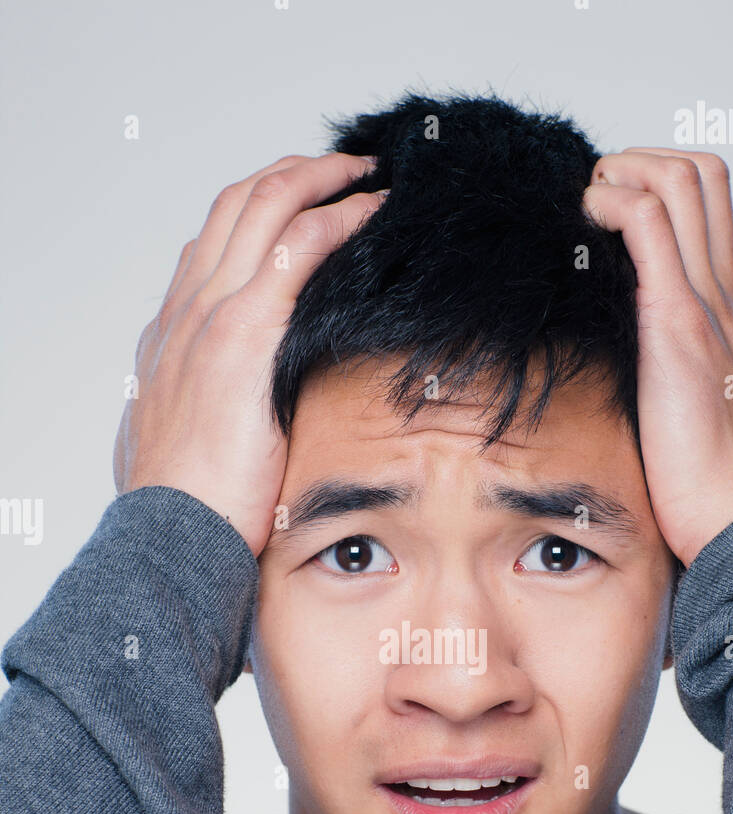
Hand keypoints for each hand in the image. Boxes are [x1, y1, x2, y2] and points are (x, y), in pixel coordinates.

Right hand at [114, 153, 385, 556]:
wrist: (171, 535)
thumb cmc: (186, 509)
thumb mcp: (185, 447)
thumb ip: (205, 415)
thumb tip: (229, 424)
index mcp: (171, 334)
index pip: (212, 244)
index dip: (260, 212)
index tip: (302, 207)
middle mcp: (187, 310)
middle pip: (237, 205)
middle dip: (296, 174)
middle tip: (346, 171)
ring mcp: (212, 315)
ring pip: (265, 206)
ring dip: (323, 178)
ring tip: (367, 176)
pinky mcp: (245, 334)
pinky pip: (297, 247)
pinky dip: (338, 217)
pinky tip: (373, 212)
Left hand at [582, 148, 732, 567]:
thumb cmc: (724, 501)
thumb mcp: (714, 435)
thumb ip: (695, 404)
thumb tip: (665, 413)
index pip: (729, 229)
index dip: (680, 203)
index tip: (628, 220)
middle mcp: (731, 304)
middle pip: (711, 184)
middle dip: (649, 165)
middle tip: (602, 194)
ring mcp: (709, 307)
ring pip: (686, 183)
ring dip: (629, 169)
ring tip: (590, 198)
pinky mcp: (677, 323)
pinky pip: (650, 222)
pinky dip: (615, 198)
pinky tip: (588, 215)